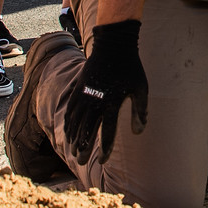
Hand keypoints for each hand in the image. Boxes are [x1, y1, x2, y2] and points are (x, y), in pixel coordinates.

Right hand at [62, 20, 148, 160]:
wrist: (113, 45)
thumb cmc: (130, 68)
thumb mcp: (141, 88)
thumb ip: (140, 111)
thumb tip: (138, 132)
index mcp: (112, 102)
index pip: (107, 131)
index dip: (104, 148)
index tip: (102, 160)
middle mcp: (95, 101)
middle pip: (86, 130)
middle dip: (83, 148)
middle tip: (81, 162)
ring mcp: (84, 94)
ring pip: (75, 122)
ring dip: (73, 138)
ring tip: (73, 152)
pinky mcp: (78, 88)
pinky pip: (70, 110)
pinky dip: (68, 123)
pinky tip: (67, 133)